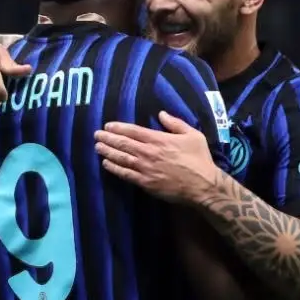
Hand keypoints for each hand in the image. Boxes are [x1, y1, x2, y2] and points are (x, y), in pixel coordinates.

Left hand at [94, 111, 216, 202]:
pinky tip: (106, 164)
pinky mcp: (145, 183)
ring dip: (107, 152)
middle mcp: (148, 153)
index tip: (107, 126)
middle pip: (123, 144)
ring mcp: (145, 169)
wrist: (203, 185)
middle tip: (96, 135)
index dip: (118, 128)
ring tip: (97, 147)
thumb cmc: (199, 159)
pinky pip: (125, 174)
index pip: (133, 131)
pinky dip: (114, 168)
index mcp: (158, 139)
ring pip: (121, 158)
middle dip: (108, 138)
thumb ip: (175, 123)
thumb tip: (161, 114)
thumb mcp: (193, 135)